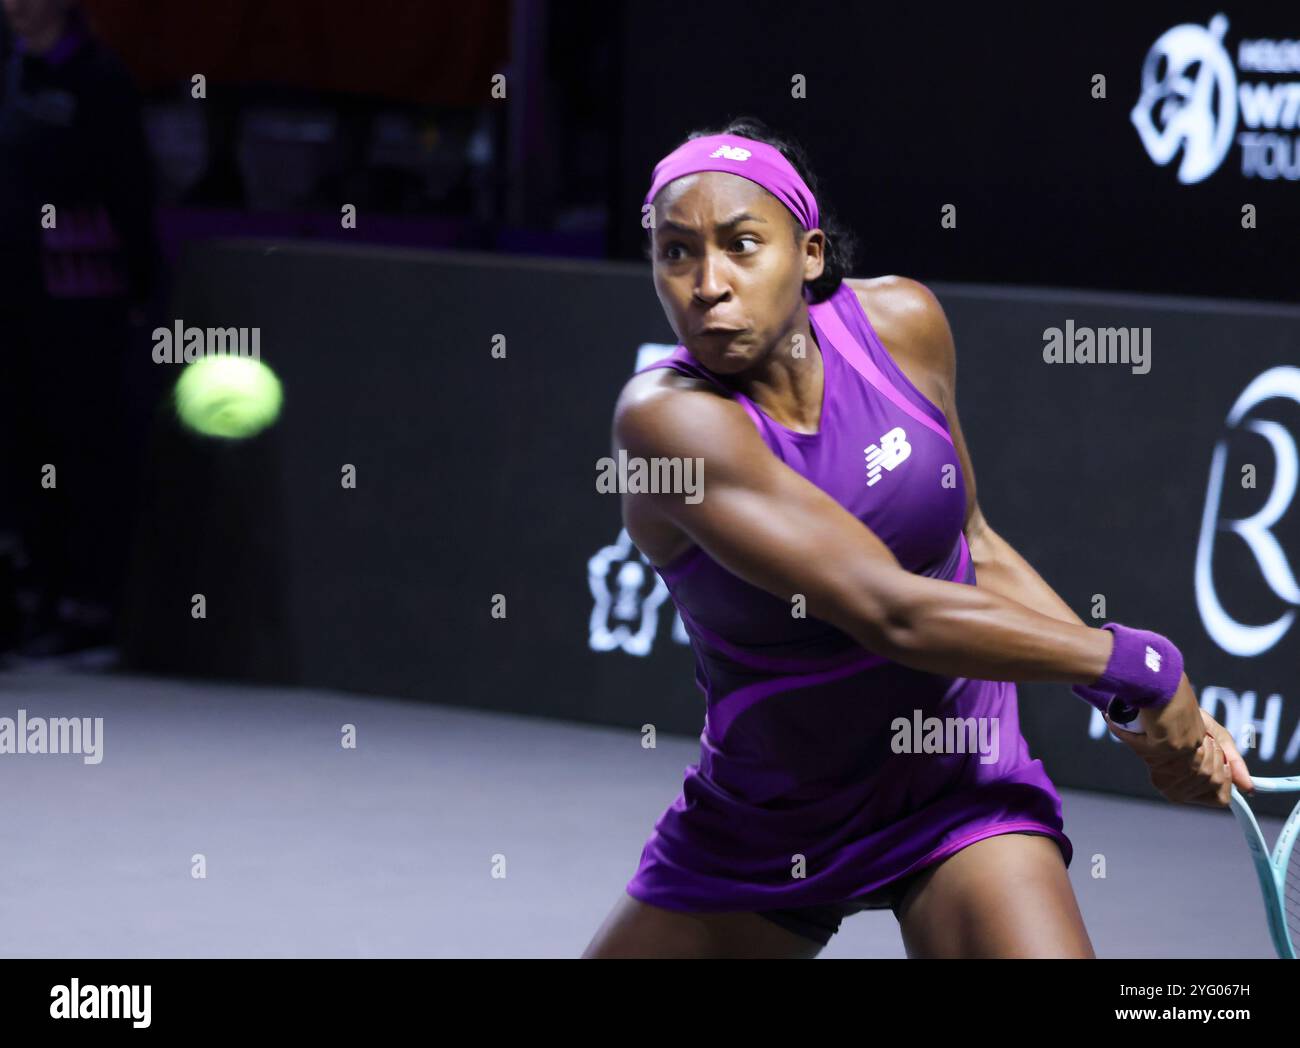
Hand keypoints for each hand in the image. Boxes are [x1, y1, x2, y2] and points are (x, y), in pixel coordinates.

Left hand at [1106, 673, 1253, 806]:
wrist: (1168, 700)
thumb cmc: (1191, 722)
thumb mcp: (1219, 743)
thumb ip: (1234, 766)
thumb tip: (1250, 789)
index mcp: (1183, 789)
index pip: (1220, 798)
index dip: (1226, 775)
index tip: (1219, 757)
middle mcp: (1171, 787)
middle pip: (1214, 783)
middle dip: (1216, 757)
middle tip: (1202, 742)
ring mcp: (1162, 775)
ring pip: (1207, 773)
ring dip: (1209, 750)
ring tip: (1195, 738)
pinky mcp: (1154, 759)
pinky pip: (1194, 763)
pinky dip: (1205, 747)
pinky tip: (1195, 738)